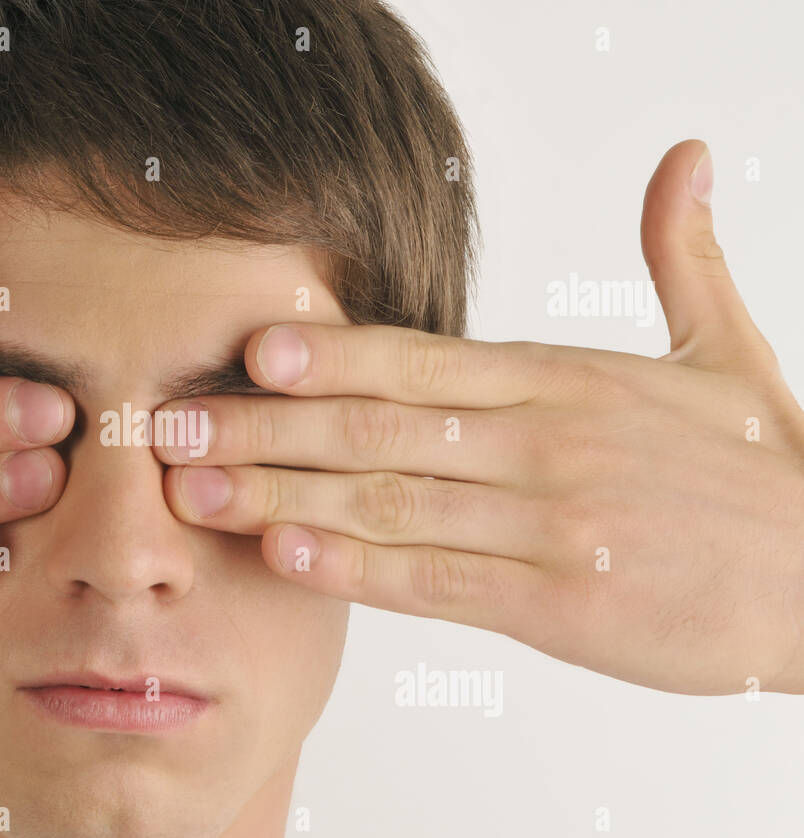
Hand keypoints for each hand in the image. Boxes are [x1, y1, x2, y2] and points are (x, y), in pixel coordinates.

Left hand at [155, 140, 803, 694]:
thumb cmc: (767, 474)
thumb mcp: (727, 353)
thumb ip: (682, 259)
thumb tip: (685, 157)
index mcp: (566, 380)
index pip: (424, 357)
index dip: (331, 352)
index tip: (247, 350)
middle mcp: (545, 443)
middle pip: (381, 426)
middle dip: (266, 424)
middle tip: (171, 422)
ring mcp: (549, 524)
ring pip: (391, 501)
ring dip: (282, 493)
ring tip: (196, 488)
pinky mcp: (560, 603)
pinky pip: (436, 579)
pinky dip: (356, 567)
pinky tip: (286, 553)